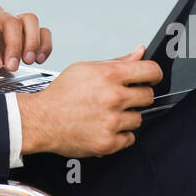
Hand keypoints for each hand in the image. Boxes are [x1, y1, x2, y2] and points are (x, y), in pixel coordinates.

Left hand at [0, 0, 51, 72]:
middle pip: (11, 21)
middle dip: (13, 46)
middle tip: (12, 67)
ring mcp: (12, 20)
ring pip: (30, 20)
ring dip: (32, 41)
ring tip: (29, 61)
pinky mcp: (26, 30)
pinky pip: (42, 31)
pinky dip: (44, 44)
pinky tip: (39, 59)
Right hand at [16, 46, 163, 157]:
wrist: (42, 120)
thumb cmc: (61, 94)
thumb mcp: (86, 68)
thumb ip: (117, 61)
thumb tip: (139, 52)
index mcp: (109, 75)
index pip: (151, 71)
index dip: (153, 74)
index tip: (151, 78)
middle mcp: (113, 97)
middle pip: (148, 96)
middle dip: (137, 96)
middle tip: (122, 98)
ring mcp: (111, 121)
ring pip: (139, 119)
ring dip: (127, 117)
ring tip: (108, 114)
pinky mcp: (108, 142)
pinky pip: (130, 138)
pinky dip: (120, 135)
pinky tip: (106, 127)